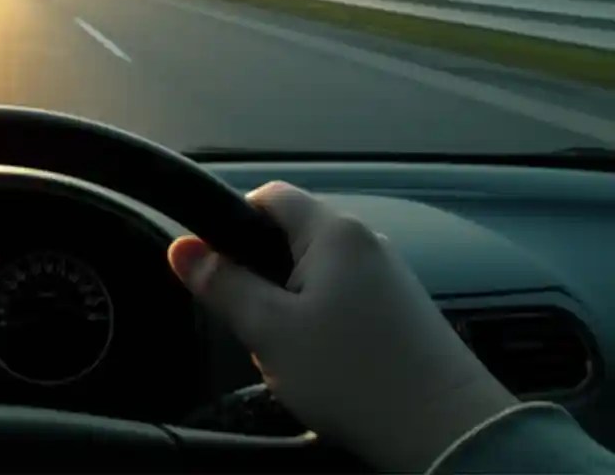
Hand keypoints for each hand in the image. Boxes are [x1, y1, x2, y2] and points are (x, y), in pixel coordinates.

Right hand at [168, 182, 516, 471]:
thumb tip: (182, 248)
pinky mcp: (402, 309)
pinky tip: (325, 366)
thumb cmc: (354, 377)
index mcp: (333, 232)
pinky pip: (343, 301)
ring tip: (293, 355)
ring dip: (291, 308)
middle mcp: (366, 242)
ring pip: (315, 275)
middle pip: (290, 238)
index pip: (268, 196)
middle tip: (255, 326)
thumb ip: (221, 284)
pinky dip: (322, 325)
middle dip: (262, 278)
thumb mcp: (268, 331)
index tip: (216, 268)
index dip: (232, 223)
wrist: (445, 431)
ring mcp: (389, 275)